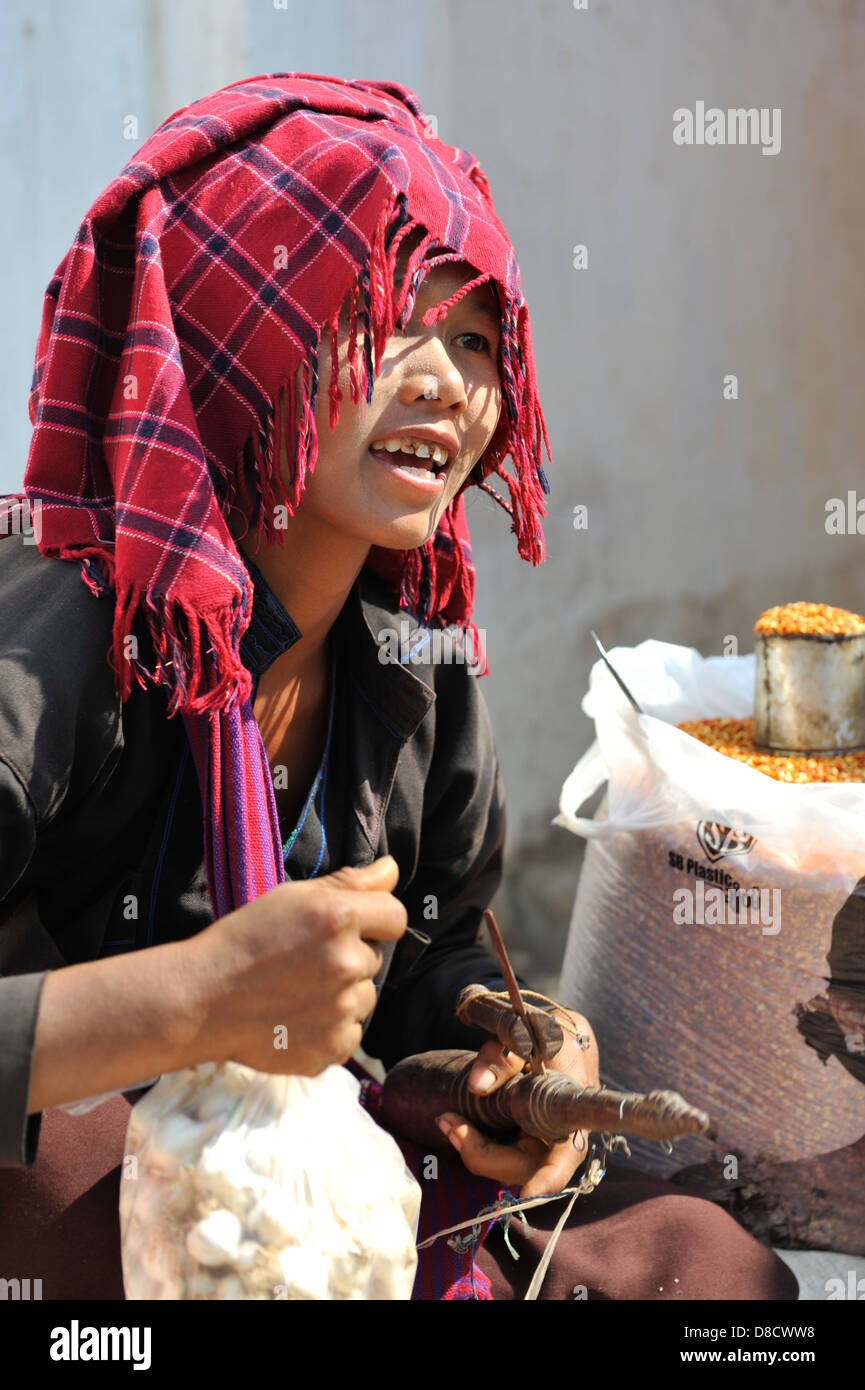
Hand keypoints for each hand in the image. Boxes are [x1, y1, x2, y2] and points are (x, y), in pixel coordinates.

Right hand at [179, 856, 405, 1075]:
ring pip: (364, 997)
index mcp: (339, 918)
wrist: (203, 1000)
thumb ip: (351, 882)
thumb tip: (393, 869)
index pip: (396, 916)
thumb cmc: (244, 940)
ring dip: (343, 994)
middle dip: (350, 956)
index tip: (349, 926)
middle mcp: (347, 963)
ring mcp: (342, 1010)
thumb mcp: (293, 897)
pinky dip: (331, 1028)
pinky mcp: (332, 1047)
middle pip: (376, 958)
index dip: (375, 919)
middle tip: (306, 960)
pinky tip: (298, 1017)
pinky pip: (351, 1033)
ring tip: (298, 990)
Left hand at [435, 1007, 599, 1199]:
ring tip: (447, 1120)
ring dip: (474, 1150)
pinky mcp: (525, 1145)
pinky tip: (456, 1123)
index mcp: (572, 1114)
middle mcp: (561, 1139)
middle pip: (524, 1169)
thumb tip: (477, 1086)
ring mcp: (542, 1146)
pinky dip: (476, 1144)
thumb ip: (501, 1057)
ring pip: (507, 1168)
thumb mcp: (528, 1034)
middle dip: (481, 1154)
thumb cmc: (551, 1035)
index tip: (527, 1194)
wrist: (560, 1039)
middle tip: (448, 1122)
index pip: (566, 1155)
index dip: (548, 1178)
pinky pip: (500, 1156)